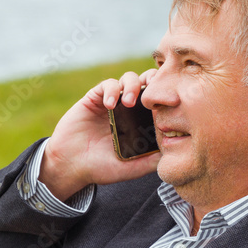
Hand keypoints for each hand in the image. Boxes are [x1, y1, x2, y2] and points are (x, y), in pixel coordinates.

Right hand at [39, 69, 161, 200]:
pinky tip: (109, 105)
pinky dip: (111, 90)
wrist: (71, 166)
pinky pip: (107, 85)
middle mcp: (128, 110)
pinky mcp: (94, 98)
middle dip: (153, 82)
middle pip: (147, 83)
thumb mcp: (132, 168)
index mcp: (140, 122)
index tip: (171, 103)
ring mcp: (112, 102)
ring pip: (129, 79)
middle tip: (153, 93)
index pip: (159, 101)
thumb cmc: (101, 168)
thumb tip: (176, 151)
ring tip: (128, 102)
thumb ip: (152, 160)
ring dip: (132, 85)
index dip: (166, 96)